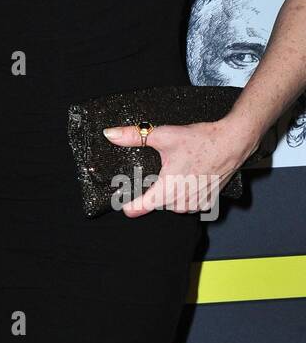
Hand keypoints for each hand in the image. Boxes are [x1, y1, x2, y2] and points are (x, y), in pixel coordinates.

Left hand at [103, 118, 257, 216]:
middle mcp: (181, 202)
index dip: (128, 206)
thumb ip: (134, 136)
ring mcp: (195, 205)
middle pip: (157, 202)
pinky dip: (186, 193)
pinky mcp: (207, 203)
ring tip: (177, 171)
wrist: (231, 143)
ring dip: (171, 191)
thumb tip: (110, 134)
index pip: (140, 208)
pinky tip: (189, 178)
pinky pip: (188, 203)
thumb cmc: (200, 141)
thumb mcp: (163, 135)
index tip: (122, 203)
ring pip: (172, 204)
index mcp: (167, 189)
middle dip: (154, 188)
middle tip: (161, 170)